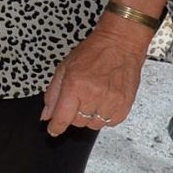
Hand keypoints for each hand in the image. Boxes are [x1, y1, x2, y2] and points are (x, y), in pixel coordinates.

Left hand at [43, 18, 152, 136]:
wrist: (120, 43)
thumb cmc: (93, 51)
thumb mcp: (64, 68)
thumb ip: (53, 93)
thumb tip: (46, 115)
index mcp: (75, 85)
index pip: (62, 118)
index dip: (56, 127)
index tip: (53, 130)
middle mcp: (93, 95)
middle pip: (77, 123)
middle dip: (74, 114)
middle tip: (79, 98)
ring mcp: (111, 101)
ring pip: (94, 125)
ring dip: (91, 116)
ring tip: (94, 97)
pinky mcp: (125, 104)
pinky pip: (111, 122)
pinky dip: (106, 116)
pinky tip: (105, 100)